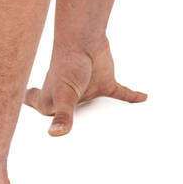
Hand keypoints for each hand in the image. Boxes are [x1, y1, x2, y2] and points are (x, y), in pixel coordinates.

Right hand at [25, 38, 145, 135]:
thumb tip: (55, 134)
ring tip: (112, 131)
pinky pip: (121, 93)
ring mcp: (88, 90)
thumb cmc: (67, 65)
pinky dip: (133, 96)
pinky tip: (142, 98)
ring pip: (95, 107)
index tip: (44, 130)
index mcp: (52, 102)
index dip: (40, 116)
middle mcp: (69, 97)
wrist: (84, 41)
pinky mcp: (106, 83)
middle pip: (69, 114)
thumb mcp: (63, 95)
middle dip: (74, 124)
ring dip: (104, 115)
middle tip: (83, 142)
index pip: (42, 111)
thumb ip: (62, 116)